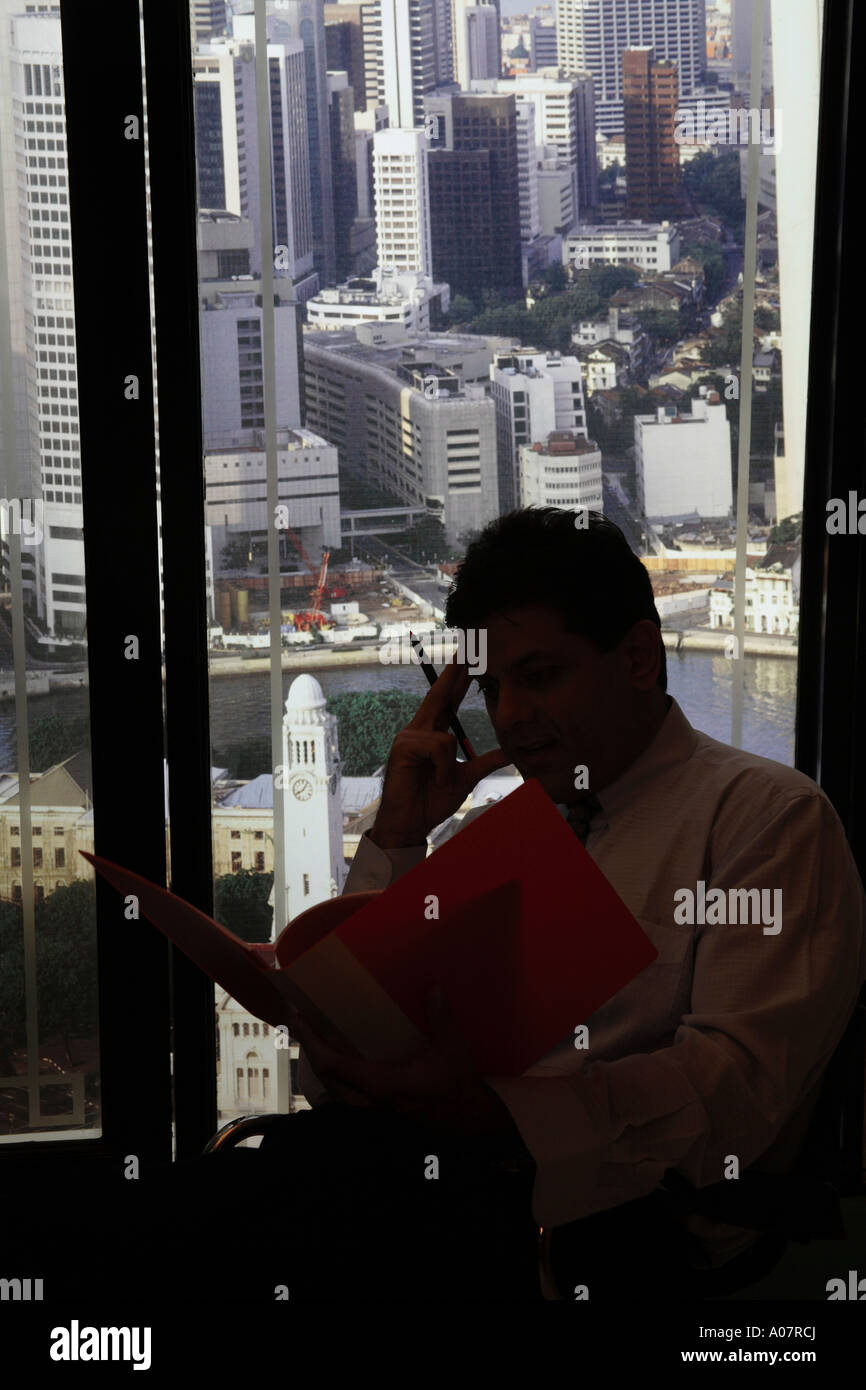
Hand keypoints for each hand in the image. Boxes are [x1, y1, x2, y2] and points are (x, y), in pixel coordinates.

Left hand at [288, 987, 517, 1138]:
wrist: (467, 1120)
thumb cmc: (457, 1086)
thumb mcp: (453, 1049)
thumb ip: (441, 1018)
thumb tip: (433, 989)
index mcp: (383, 1084)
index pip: (333, 1065)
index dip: (313, 1043)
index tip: (300, 1020)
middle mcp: (370, 1101)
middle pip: (324, 1077)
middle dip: (309, 1048)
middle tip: (301, 1021)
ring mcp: (372, 1111)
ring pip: (332, 1089)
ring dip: (320, 1063)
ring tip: (314, 1038)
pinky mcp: (376, 1113)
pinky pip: (343, 1096)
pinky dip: (333, 1076)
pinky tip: (337, 1062)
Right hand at [370, 655, 509, 848]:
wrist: (411, 823)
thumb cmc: (432, 800)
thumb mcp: (465, 778)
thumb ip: (485, 762)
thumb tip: (510, 752)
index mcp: (431, 734)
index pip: (447, 701)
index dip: (457, 680)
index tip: (466, 659)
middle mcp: (418, 730)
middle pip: (439, 696)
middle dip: (453, 673)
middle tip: (465, 647)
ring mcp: (408, 737)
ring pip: (446, 738)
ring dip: (450, 766)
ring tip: (441, 782)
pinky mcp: (404, 747)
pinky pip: (439, 748)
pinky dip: (443, 768)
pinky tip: (434, 780)